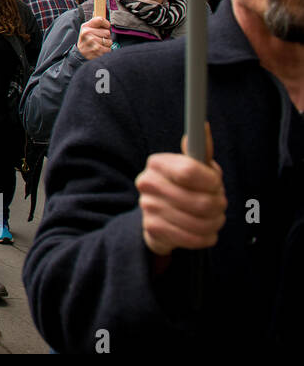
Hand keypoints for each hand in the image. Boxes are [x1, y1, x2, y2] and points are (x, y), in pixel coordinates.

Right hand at [76, 16, 112, 59]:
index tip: (105, 27)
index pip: (100, 19)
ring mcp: (92, 43)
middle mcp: (88, 34)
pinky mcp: (97, 51)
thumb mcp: (86, 30)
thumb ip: (94, 22)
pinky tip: (99, 50)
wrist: (80, 54)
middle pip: (107, 32)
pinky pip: (108, 49)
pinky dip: (106, 51)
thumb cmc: (85, 41)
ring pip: (109, 42)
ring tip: (99, 45)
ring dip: (106, 45)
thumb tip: (99, 11)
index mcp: (85, 27)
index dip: (106, 24)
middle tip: (99, 39)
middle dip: (106, 37)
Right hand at [135, 134, 226, 257]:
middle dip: (218, 206)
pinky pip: (193, 239)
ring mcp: (148, 207)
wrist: (160, 217)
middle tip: (219, 204)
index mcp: (157, 163)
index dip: (211, 182)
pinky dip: (206, 237)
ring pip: (200, 223)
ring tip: (213, 219)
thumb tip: (204, 126)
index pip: (190, 172)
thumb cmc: (185, 187)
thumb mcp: (196, 167)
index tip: (216, 184)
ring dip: (215, 223)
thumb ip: (202, 150)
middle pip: (201, 202)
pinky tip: (204, 231)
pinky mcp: (153, 230)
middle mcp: (147, 183)